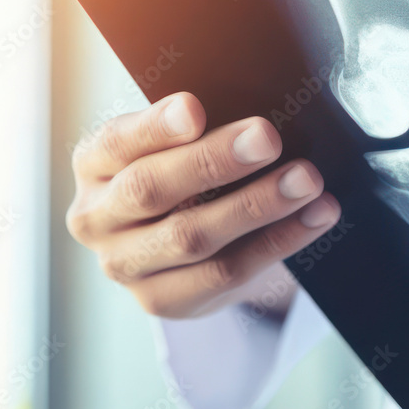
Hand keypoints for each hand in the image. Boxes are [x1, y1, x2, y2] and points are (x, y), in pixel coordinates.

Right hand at [66, 92, 340, 317]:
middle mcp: (96, 218)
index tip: (195, 108)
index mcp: (93, 164)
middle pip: (151, 189)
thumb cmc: (181, 170)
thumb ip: (197, 129)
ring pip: (192, 236)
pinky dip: (279, 241)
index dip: (155, 128)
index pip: (117, 143)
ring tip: (306, 179)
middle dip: (214, 161)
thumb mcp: (172, 143)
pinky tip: (315, 215)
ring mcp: (124, 266)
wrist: (174, 240)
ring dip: (257, 205)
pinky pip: (226, 273)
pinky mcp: (163, 300)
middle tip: (268, 138)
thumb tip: (253, 117)